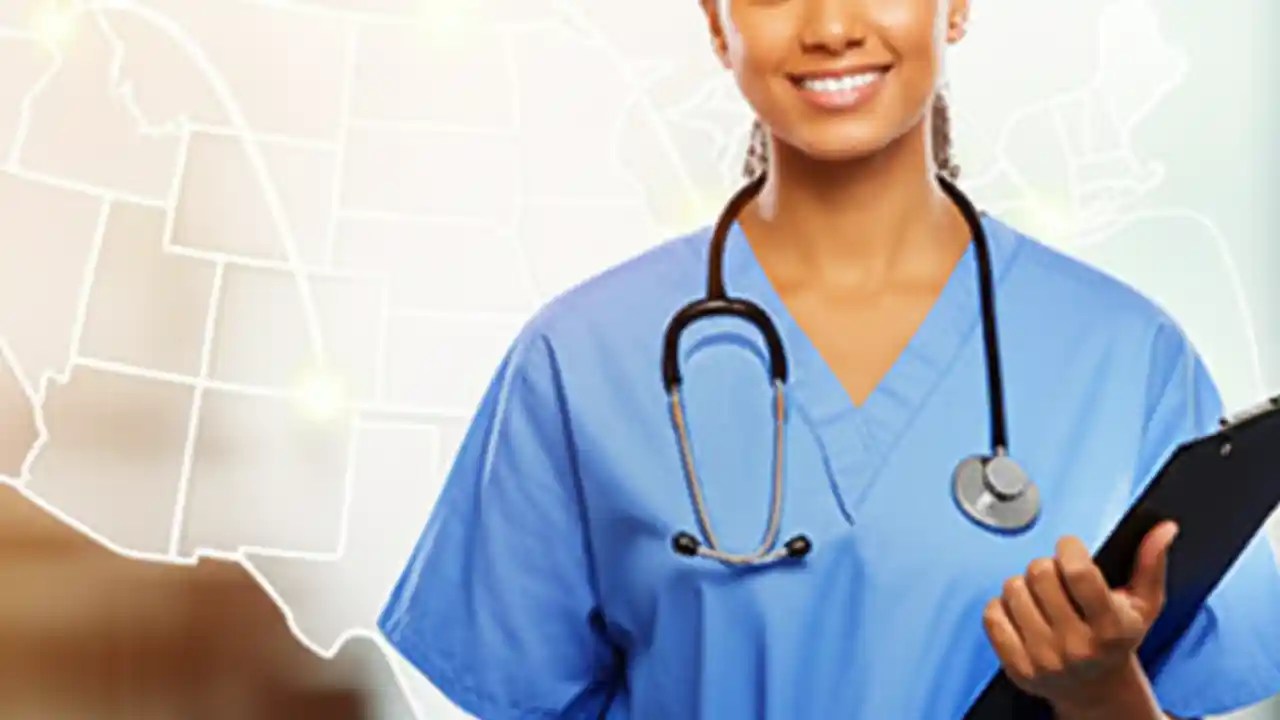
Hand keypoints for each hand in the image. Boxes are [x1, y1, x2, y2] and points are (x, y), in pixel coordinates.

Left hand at [981, 521, 1178, 714]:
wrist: (1096, 689)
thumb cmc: (1118, 638)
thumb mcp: (1144, 604)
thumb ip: (1152, 563)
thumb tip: (1164, 529)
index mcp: (1111, 628)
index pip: (1078, 572)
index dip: (1069, 548)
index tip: (1071, 549)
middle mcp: (1077, 647)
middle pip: (1039, 573)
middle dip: (1047, 565)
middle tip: (1058, 577)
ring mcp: (1044, 659)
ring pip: (1012, 589)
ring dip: (1024, 586)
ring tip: (1042, 598)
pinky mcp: (1017, 667)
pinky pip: (992, 615)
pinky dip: (1003, 606)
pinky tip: (1023, 613)